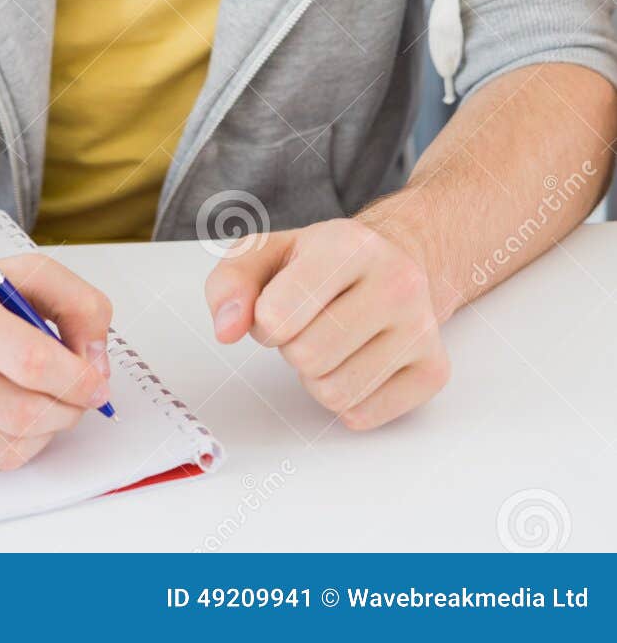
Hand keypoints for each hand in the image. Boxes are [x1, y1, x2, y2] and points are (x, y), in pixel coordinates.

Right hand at [0, 252, 112, 472]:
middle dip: (69, 408)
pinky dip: (14, 443)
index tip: (97, 379)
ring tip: (43, 399)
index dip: (77, 376)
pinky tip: (4, 413)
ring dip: (46, 429)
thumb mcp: (11, 273)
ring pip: (11, 448)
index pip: (29, 360)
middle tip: (80, 393)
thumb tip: (97, 361)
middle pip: (24, 413)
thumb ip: (72, 300)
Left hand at [204, 216, 450, 430]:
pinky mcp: (434, 370)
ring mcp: (422, 328)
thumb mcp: (268, 252)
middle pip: (307, 358)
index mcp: (349, 244)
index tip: (279, 306)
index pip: (277, 316)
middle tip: (311, 323)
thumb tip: (226, 328)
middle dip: (293, 348)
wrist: (396, 262)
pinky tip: (358, 361)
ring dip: (318, 377)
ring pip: (335, 393)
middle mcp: (396, 281)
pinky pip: (363, 416)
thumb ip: (231, 282)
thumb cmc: (323, 262)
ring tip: (332, 341)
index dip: (264, 321)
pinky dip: (347, 399)